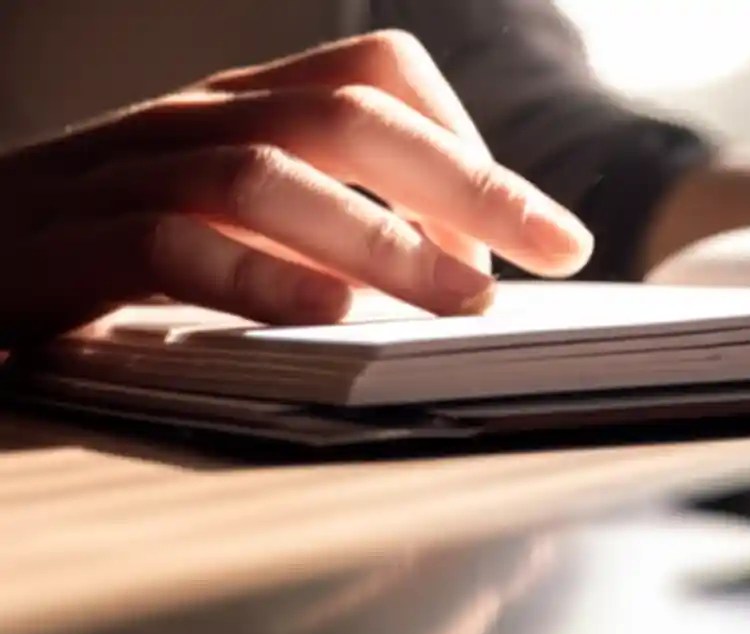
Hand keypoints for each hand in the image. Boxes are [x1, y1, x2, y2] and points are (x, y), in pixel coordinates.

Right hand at [0, 31, 592, 347]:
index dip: (462, 141)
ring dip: (382, 239)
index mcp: (241, 105)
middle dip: (468, 182)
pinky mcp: (63, 250)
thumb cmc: (109, 242)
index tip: (527, 233)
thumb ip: (328, 222)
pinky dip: (256, 277)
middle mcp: (193, 121)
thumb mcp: (231, 213)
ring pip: (267, 173)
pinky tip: (326, 315)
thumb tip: (461, 270)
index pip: (374, 72)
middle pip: (347, 115)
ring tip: (465, 302)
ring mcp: (123, 175)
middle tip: (555, 247)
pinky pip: (167, 244)